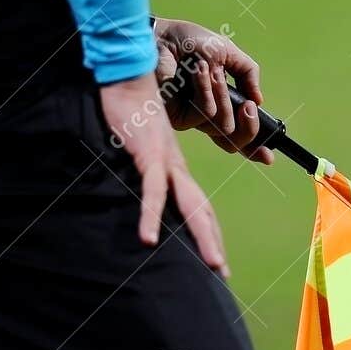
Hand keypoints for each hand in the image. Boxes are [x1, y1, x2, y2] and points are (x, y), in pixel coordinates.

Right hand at [99, 73, 228, 276]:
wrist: (128, 77)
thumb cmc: (130, 111)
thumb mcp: (138, 147)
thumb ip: (141, 167)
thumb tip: (135, 185)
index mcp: (176, 168)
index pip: (199, 205)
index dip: (209, 231)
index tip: (215, 258)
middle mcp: (177, 168)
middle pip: (202, 211)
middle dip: (213, 242)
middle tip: (222, 272)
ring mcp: (166, 162)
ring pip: (190, 205)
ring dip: (202, 236)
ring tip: (212, 263)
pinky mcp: (149, 155)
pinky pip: (152, 190)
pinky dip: (150, 215)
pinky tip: (147, 239)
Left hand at [152, 18, 274, 164]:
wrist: (163, 35)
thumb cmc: (190, 41)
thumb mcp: (227, 53)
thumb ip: (247, 73)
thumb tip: (259, 101)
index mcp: (218, 104)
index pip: (237, 135)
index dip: (254, 149)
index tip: (269, 157)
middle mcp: (204, 116)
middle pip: (233, 143)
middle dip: (249, 126)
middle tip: (249, 107)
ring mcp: (190, 118)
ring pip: (223, 126)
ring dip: (223, 95)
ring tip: (210, 69)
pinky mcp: (177, 116)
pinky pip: (206, 112)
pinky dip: (207, 89)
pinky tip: (198, 71)